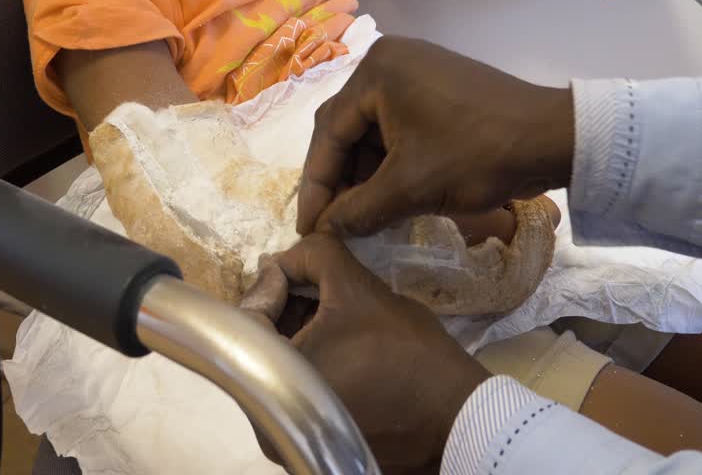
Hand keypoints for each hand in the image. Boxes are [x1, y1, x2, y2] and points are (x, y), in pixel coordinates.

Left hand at [242, 234, 489, 473]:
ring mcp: (289, 439)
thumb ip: (314, 256)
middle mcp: (267, 421)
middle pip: (260, 346)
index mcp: (271, 382)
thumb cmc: (405, 352)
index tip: (294, 268)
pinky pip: (296, 391)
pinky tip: (335, 341)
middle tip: (310, 283)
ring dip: (296, 333)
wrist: (455, 416)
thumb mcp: (358, 287)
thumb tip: (284, 258)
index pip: (246, 319)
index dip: (269, 285)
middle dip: (283, 308)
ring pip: (278, 368)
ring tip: (325, 308)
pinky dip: (309, 362)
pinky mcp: (312, 444)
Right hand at [298, 36, 573, 237]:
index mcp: (376, 71)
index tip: (308, 228)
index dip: (317, 186)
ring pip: (374, 131)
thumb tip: (325, 232)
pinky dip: (391, 162)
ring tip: (361, 216)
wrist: (555, 139)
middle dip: (339, 179)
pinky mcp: (439, 88)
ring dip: (365, 174)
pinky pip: (399, 127)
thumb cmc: (477, 155)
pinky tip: (390, 196)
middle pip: (347, 128)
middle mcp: (390, 61)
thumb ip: (359, 210)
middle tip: (331, 223)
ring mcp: (417, 71)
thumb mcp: (411, 188)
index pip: (328, 133)